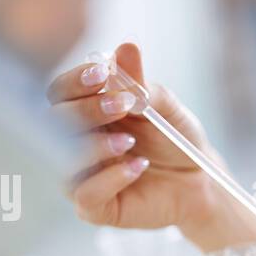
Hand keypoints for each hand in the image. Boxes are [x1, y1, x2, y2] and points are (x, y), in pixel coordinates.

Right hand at [47, 42, 255, 250]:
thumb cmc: (175, 140)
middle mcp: (76, 142)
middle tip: (124, 105)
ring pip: (64, 159)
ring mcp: (83, 175)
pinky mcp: (96, 206)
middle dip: (87, 109)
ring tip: (130, 141)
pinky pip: (85, 194)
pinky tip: (137, 167)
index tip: (103, 73)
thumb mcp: (163, 106)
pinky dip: (110, 178)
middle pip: (55, 122)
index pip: (60, 92)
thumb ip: (140, 82)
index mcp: (86, 112)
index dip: (76, 81)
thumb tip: (126, 48)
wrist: (200, 181)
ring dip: (95, 145)